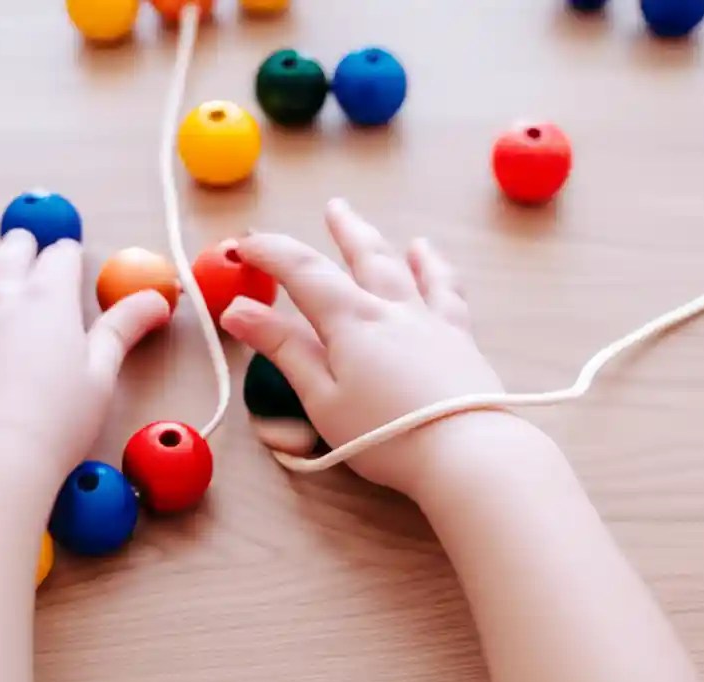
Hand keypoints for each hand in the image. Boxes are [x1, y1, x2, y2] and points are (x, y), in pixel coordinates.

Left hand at [0, 231, 169, 485]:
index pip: (60, 261)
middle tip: (27, 249)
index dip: (66, 259)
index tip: (70, 262)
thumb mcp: (102, 373)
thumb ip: (123, 328)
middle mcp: (1, 298)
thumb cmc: (59, 421)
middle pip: (11, 258)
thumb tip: (159, 296)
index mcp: (50, 301)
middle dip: (22, 250)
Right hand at [221, 199, 518, 497]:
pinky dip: (435, 268)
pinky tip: (433, 260)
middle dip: (343, 230)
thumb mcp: (321, 397)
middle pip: (364, 256)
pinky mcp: (461, 339)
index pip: (303, 271)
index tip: (242, 244)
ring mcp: (431, 320)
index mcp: (351, 320)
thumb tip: (237, 308)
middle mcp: (392, 308)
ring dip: (387, 243)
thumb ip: (284, 349)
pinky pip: (447, 290)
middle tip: (333, 207)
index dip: (270, 253)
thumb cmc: (385, 434)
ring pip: (406, 267)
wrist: (466, 451)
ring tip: (381, 229)